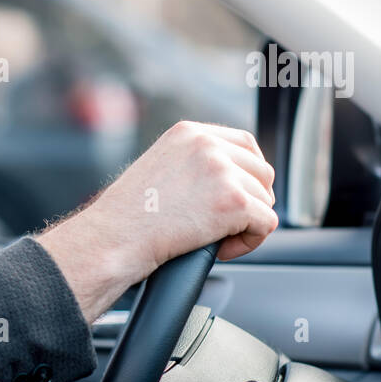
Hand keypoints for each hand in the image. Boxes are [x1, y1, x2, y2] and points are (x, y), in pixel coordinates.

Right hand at [35, 121, 277, 320]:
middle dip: (251, 201)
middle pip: (262, 172)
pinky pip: (266, 224)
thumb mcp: (159, 168)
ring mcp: (222, 171)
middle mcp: (208, 145)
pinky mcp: (234, 201)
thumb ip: (193, 163)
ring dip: (246, 225)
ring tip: (214, 239)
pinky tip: (221, 249)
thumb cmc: (126, 216)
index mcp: (188, 132)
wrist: (114, 238)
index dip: (249, 173)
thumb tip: (230, 178)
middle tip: (223, 225)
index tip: (238, 195)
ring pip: (265, 200)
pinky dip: (249, 242)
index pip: (245, 143)